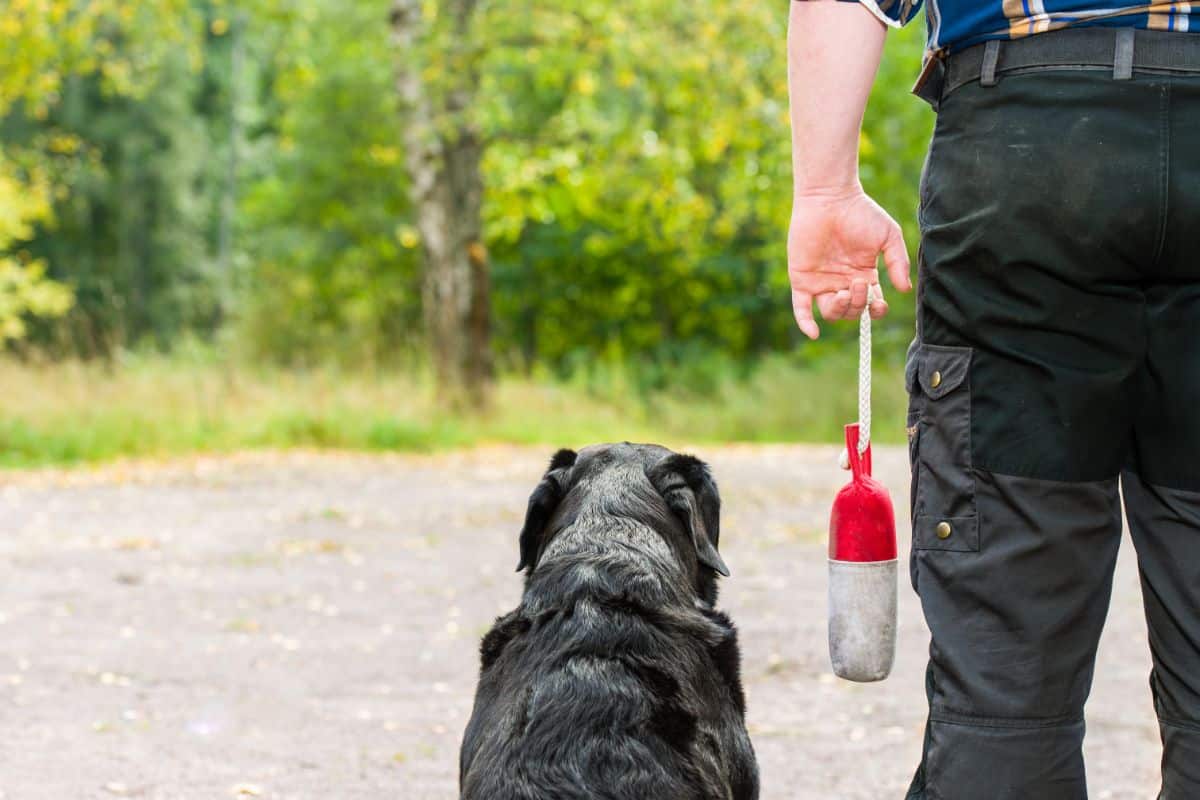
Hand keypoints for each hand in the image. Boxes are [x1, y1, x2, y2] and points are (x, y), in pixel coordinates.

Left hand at [787, 187, 911, 338]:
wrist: (830, 198)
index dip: (876, 311)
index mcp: (863, 276)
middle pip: (851, 311)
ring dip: (841, 309)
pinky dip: (806, 323)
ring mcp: (821, 282)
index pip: (870, 305)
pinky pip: (801, 308)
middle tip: (858, 282)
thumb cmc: (861, 212)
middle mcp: (842, 283)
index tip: (880, 304)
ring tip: (844, 292)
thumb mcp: (888, 236)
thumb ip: (898, 262)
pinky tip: (813, 334)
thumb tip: (904, 290)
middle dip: (858, 304)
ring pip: (831, 313)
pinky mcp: (802, 279)